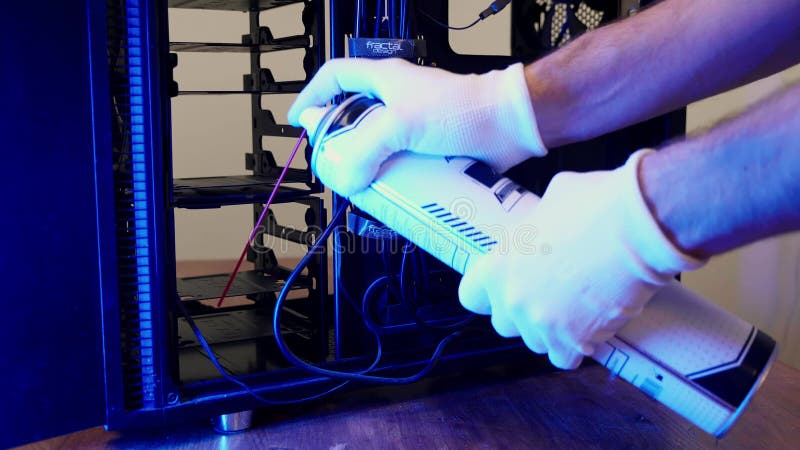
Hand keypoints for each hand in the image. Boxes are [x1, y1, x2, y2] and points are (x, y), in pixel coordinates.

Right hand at [288, 58, 545, 196]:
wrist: (508, 127)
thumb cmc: (462, 109)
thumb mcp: (403, 124)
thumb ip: (368, 149)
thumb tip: (346, 177)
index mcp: (385, 81)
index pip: (336, 77)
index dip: (313, 96)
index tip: (300, 121)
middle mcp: (398, 101)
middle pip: (354, 120)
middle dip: (342, 144)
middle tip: (336, 166)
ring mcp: (416, 126)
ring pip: (379, 147)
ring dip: (370, 167)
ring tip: (364, 187)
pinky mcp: (432, 149)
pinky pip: (404, 166)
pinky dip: (396, 180)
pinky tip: (395, 195)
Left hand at [458, 150, 704, 368]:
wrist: (636, 228)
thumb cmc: (596, 206)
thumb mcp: (553, 199)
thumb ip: (539, 224)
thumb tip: (548, 223)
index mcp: (500, 264)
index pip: (471, 295)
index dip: (488, 294)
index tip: (504, 289)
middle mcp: (514, 299)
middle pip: (505, 324)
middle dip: (524, 313)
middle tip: (550, 296)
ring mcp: (541, 324)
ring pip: (537, 343)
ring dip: (553, 331)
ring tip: (578, 308)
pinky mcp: (573, 340)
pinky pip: (565, 358)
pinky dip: (578, 347)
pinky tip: (593, 326)